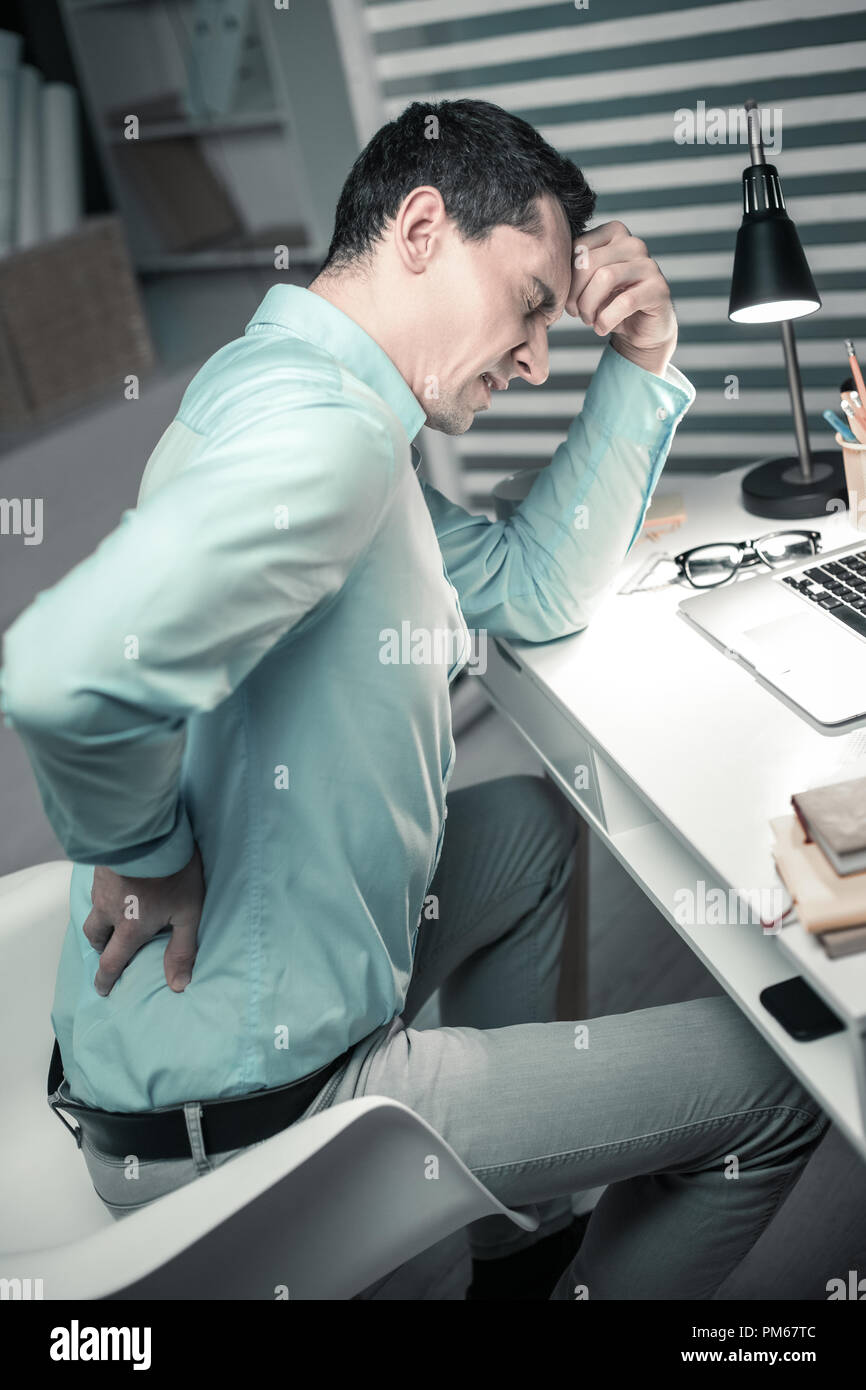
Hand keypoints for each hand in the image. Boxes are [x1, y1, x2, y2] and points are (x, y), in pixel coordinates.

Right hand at [84, 844, 204, 995]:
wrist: (148, 831)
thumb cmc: (173, 873)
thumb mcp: (188, 913)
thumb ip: (182, 949)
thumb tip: (178, 985)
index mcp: (130, 928)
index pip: (111, 962)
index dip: (106, 979)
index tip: (102, 989)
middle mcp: (109, 910)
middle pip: (95, 937)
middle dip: (101, 947)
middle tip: (111, 948)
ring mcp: (102, 887)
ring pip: (94, 911)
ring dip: (101, 920)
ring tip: (115, 917)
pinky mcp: (102, 867)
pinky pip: (98, 889)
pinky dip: (105, 895)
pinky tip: (119, 886)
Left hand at [566, 220, 676, 375]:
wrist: (641, 329)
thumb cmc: (610, 303)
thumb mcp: (587, 283)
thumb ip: (573, 269)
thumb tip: (545, 270)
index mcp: (614, 233)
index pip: (578, 248)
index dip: (566, 279)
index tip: (567, 301)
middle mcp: (634, 244)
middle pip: (588, 262)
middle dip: (575, 294)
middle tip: (577, 314)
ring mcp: (649, 265)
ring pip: (605, 277)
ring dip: (589, 307)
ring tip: (589, 321)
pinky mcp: (659, 289)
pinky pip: (625, 301)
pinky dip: (606, 320)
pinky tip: (602, 328)